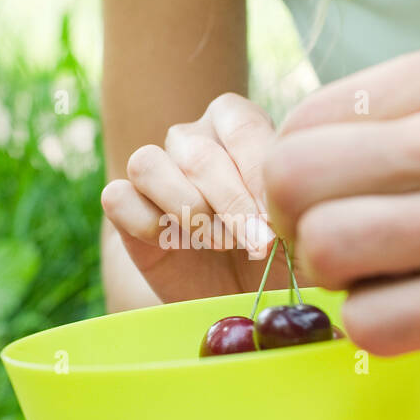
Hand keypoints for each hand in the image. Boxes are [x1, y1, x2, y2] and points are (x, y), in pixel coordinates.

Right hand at [101, 93, 309, 302]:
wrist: (240, 295)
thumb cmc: (277, 252)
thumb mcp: (300, 226)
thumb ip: (295, 199)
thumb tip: (275, 203)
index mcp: (237, 125)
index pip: (241, 124)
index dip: (257, 172)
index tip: (276, 218)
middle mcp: (192, 138)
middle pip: (198, 154)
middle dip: (233, 204)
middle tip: (259, 244)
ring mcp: (155, 170)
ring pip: (147, 164)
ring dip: (187, 209)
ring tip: (219, 242)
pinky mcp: (125, 204)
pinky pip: (118, 197)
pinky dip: (147, 224)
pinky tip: (176, 247)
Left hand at [266, 40, 419, 360]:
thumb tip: (315, 142)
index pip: (308, 116)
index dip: (296, 167)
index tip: (326, 198)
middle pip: (294, 179)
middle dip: (294, 222)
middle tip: (333, 244)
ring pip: (326, 250)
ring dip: (334, 279)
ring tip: (376, 280)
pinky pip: (372, 323)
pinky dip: (375, 330)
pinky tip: (413, 317)